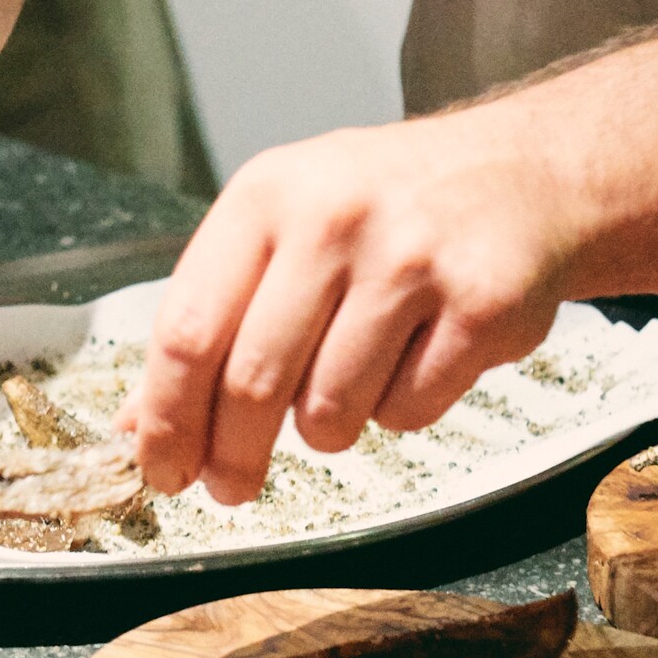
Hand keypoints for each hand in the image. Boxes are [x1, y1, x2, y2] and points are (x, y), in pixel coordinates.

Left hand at [123, 106, 575, 504]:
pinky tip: (417, 354)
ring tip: (354, 372)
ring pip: (329, 413)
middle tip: (232, 484)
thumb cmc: (387, 205)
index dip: (166, 418)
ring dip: (330, 425)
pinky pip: (406, 413)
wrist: (521, 172)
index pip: (188, 328)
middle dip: (233, 457)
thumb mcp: (288, 221)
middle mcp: (334, 216)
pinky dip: (401, 408)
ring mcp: (411, 259)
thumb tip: (136, 422)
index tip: (162, 469)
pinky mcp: (478, 306)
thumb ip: (215, 310)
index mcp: (269, 192)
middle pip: (250, 382)